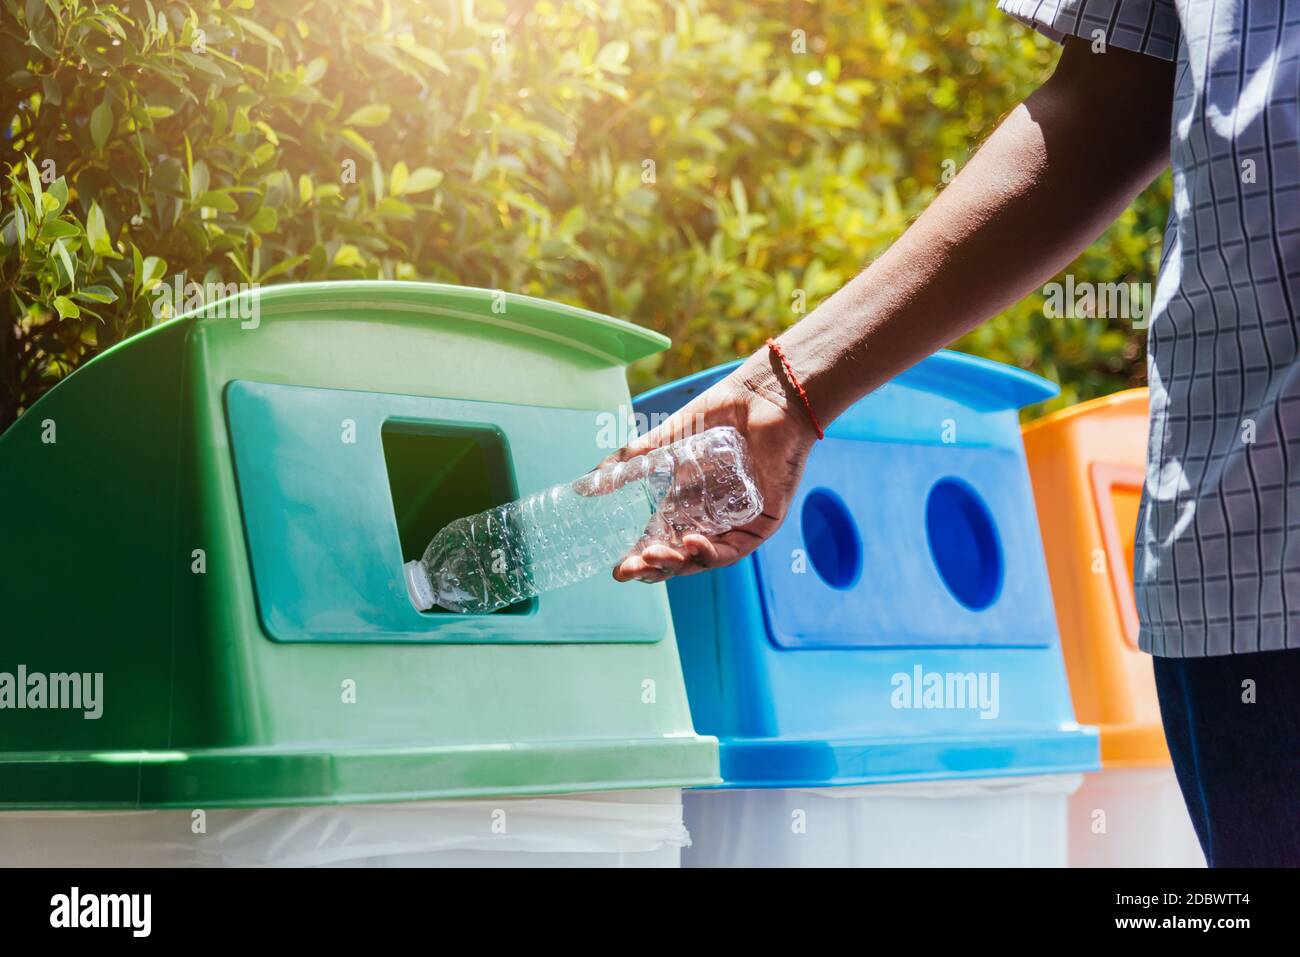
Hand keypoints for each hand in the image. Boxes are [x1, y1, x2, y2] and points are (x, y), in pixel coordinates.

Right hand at [605, 348, 819, 582]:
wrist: (761, 397)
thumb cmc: (717, 415)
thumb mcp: (663, 444)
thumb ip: (628, 464)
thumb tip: (584, 486)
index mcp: (686, 508)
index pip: (660, 544)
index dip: (640, 560)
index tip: (617, 570)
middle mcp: (710, 520)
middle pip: (680, 557)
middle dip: (655, 567)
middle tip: (631, 568)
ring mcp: (736, 523)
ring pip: (707, 558)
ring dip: (680, 562)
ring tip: (657, 556)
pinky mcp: (763, 521)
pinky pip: (738, 548)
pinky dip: (714, 552)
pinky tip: (693, 543)